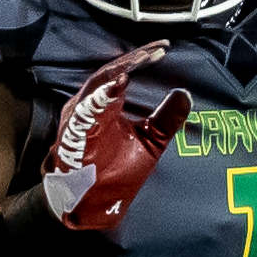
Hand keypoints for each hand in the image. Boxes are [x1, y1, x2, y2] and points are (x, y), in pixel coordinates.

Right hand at [41, 43, 191, 233]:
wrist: (90, 208)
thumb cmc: (114, 174)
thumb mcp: (149, 143)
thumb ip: (166, 120)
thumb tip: (185, 96)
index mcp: (104, 106)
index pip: (123, 72)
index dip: (142, 58)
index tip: (164, 48)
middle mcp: (87, 107)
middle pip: (109, 73)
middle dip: (133, 60)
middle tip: (156, 50)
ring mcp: (77, 121)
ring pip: (95, 87)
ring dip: (117, 73)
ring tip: (139, 61)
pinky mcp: (70, 136)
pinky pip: (84, 111)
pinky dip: (101, 97)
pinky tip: (118, 86)